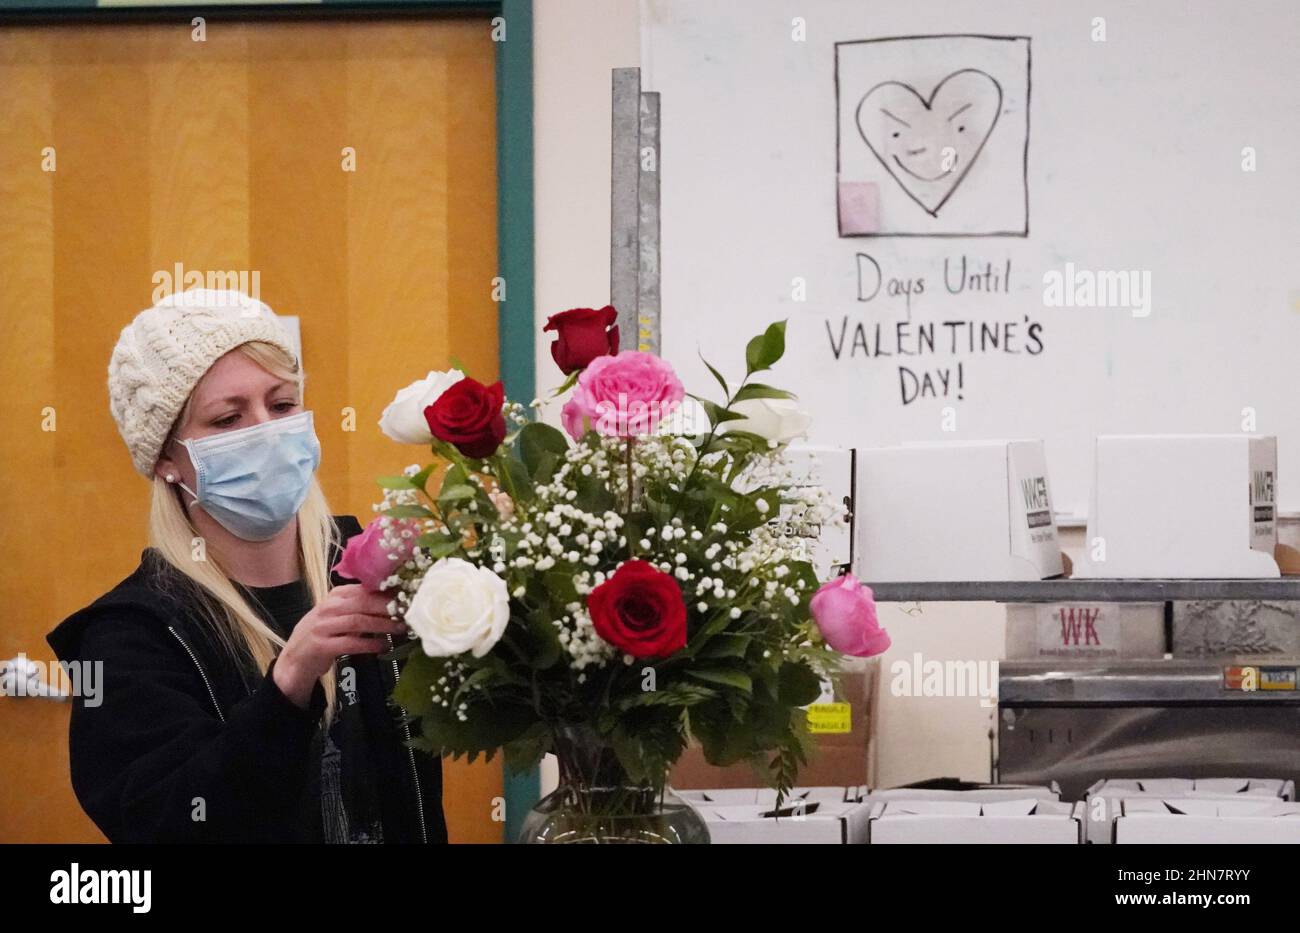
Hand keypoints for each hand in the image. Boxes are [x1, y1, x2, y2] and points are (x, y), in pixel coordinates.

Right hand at [272, 584, 407, 708]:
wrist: (295, 659)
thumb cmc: (323, 634)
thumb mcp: (339, 614)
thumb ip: (361, 607)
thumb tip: (395, 603)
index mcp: (336, 596)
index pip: (365, 589)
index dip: (387, 593)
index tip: (407, 597)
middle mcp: (328, 607)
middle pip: (364, 602)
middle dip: (388, 608)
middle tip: (408, 614)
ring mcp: (323, 626)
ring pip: (359, 621)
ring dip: (383, 626)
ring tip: (400, 630)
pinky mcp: (322, 646)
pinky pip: (351, 643)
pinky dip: (370, 645)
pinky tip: (383, 647)